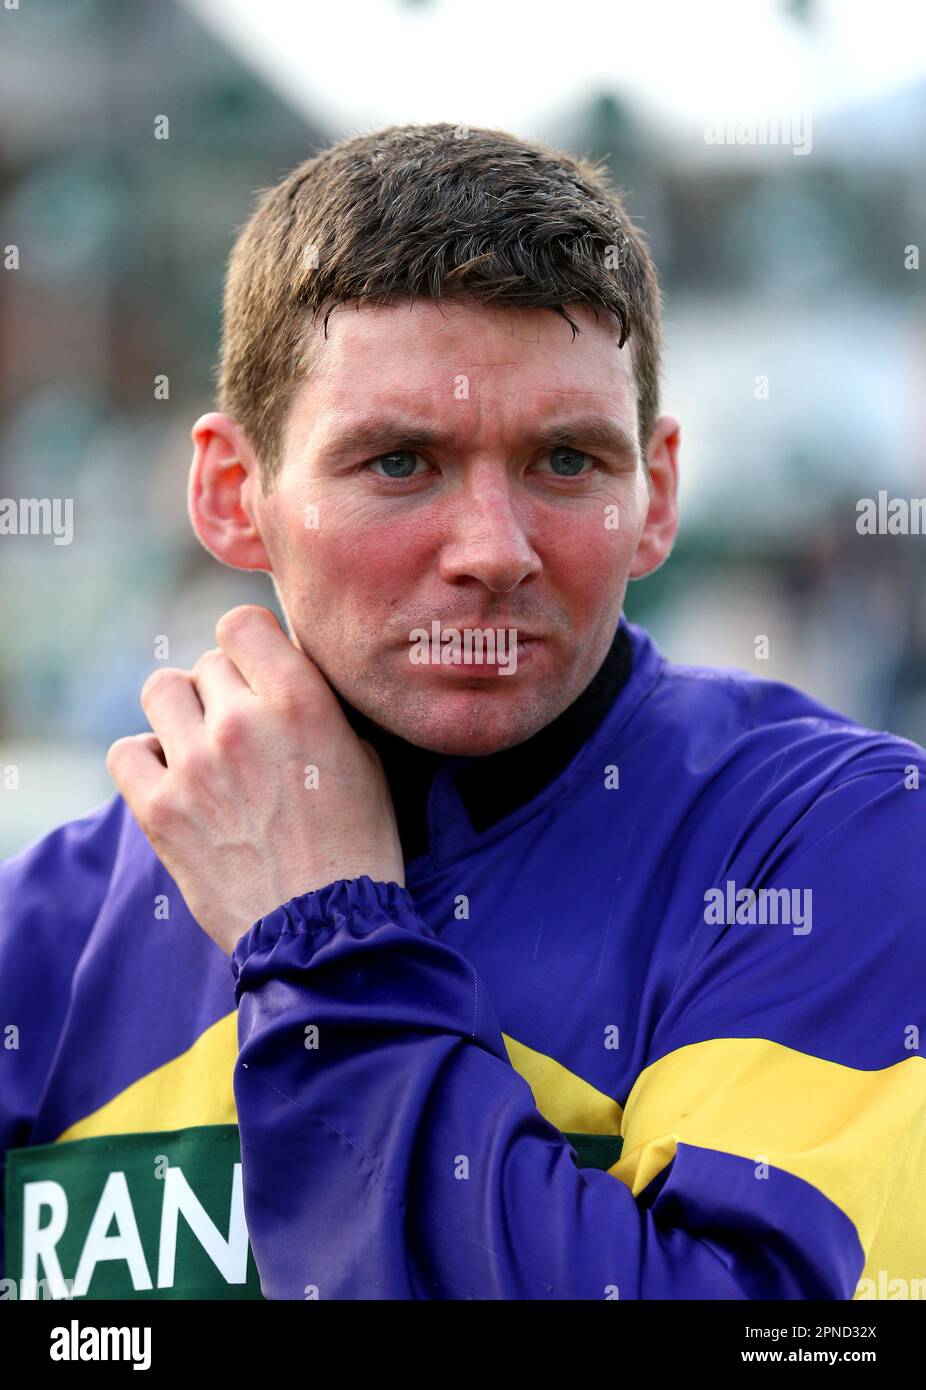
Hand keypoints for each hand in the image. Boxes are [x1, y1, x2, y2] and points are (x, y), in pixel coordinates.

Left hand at [107, 605, 404, 954]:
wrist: (325, 929)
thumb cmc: (358, 846)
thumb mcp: (364, 758)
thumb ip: (318, 708)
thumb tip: (285, 677)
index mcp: (299, 700)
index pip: (241, 623)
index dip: (249, 645)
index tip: (258, 670)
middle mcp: (240, 722)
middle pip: (206, 663)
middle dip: (224, 688)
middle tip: (243, 729)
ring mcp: (194, 766)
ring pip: (160, 691)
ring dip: (180, 711)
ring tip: (201, 744)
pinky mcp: (161, 811)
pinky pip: (126, 752)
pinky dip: (144, 758)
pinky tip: (172, 777)